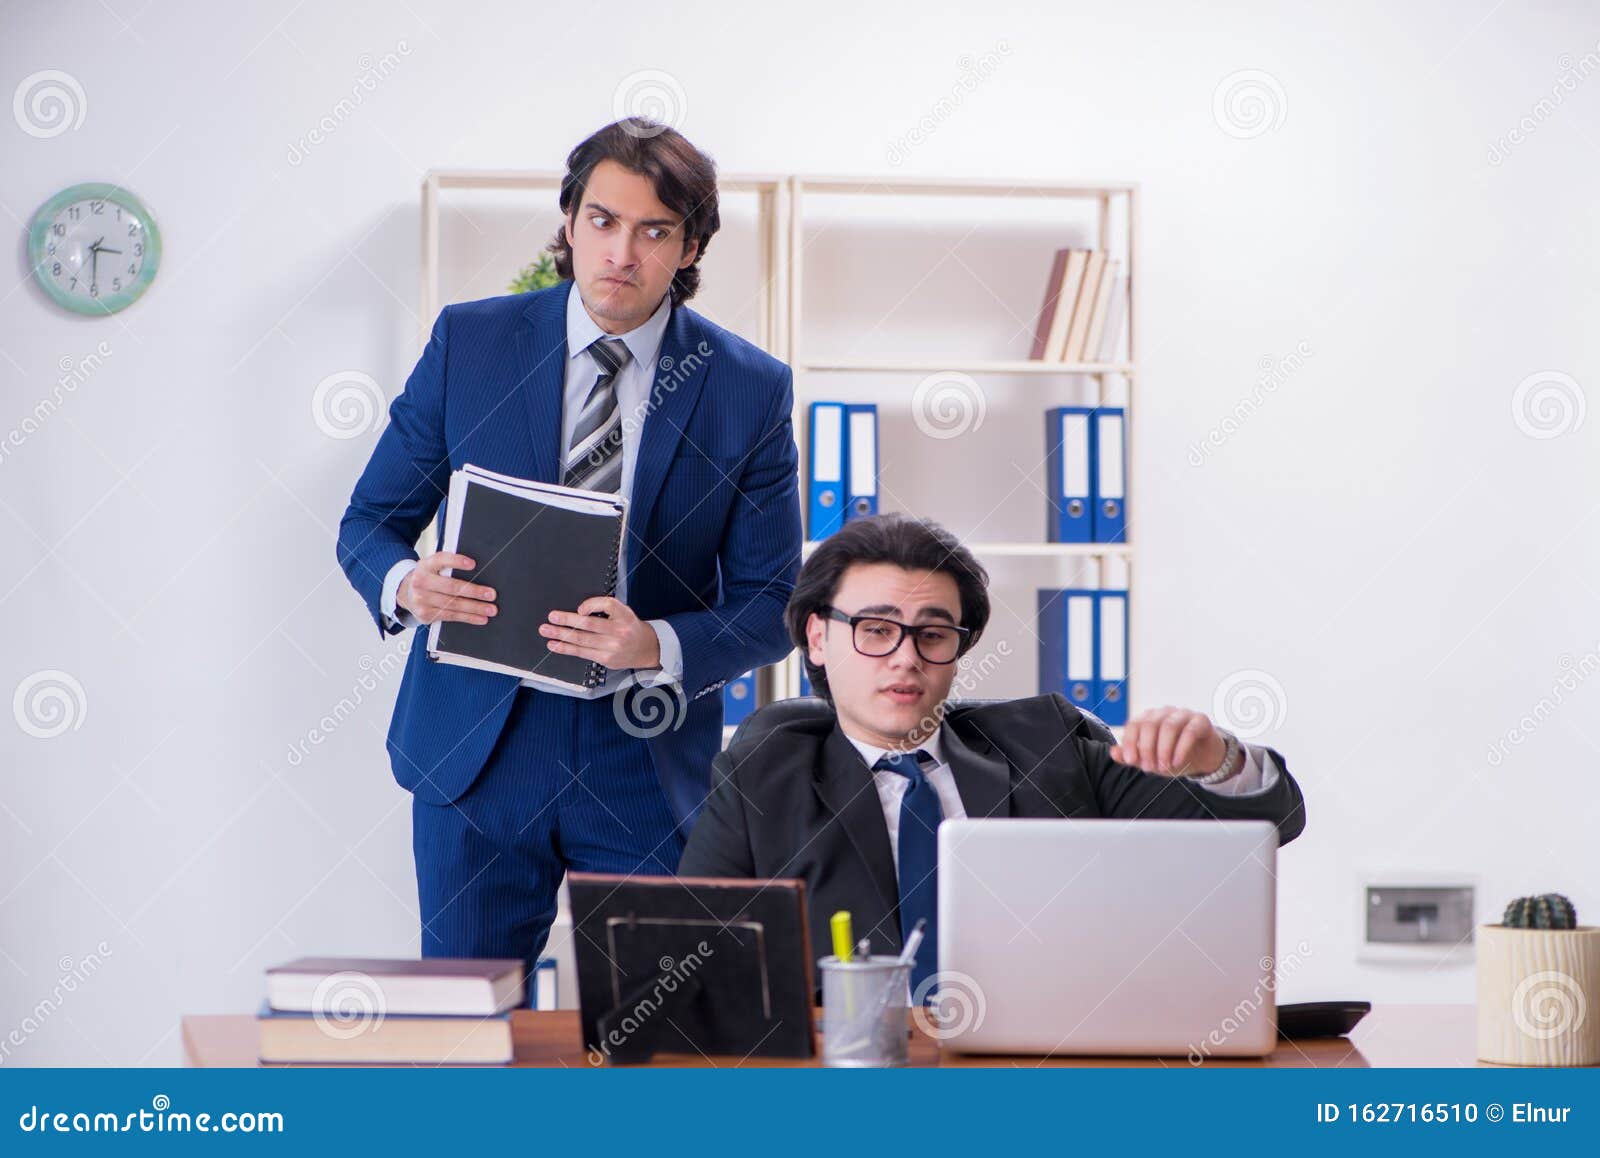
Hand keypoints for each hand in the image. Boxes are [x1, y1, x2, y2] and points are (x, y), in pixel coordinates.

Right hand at [397, 552, 496, 625]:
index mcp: (426, 565)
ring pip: (453, 605)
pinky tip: (480, 618)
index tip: (473, 564)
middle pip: (451, 587)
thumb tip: (477, 570)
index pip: (442, 560)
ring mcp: (422, 600)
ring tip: (491, 609)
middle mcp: (421, 582)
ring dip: (475, 608)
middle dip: (474, 591)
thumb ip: (449, 565)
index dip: (457, 561)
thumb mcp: (433, 566)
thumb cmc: (429, 577)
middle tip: (491, 594)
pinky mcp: (425, 615)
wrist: (406, 593)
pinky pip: (451, 616)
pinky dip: (468, 618)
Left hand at [540, 596, 659, 670]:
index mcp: (624, 615)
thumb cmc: (630, 627)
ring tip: (547, 630)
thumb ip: (606, 607)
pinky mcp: (605, 659)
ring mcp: (612, 647)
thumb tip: (580, 610)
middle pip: (589, 624)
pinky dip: (566, 648)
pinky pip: (582, 653)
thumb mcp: (624, 612)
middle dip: (568, 620)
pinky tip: (555, 645)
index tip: (579, 608)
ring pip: (582, 639)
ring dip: (561, 634)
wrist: (645, 649)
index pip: (608, 605)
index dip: (591, 605)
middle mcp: (619, 631)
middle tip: (552, 617)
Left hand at [1109, 706, 1230, 777]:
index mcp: (1149, 718)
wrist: (1203, 758)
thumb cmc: (1173, 755)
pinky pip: (1189, 731)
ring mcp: (1183, 714)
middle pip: (1150, 725)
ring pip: (1169, 727)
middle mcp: (1164, 712)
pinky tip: (1177, 762)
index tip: (1131, 760)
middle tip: (1149, 768)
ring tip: (1164, 767)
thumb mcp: (1150, 759)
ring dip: (1164, 750)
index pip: (1134, 724)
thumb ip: (1132, 756)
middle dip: (1147, 749)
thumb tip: (1113, 752)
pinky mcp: (1200, 721)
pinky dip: (1181, 749)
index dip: (1130, 742)